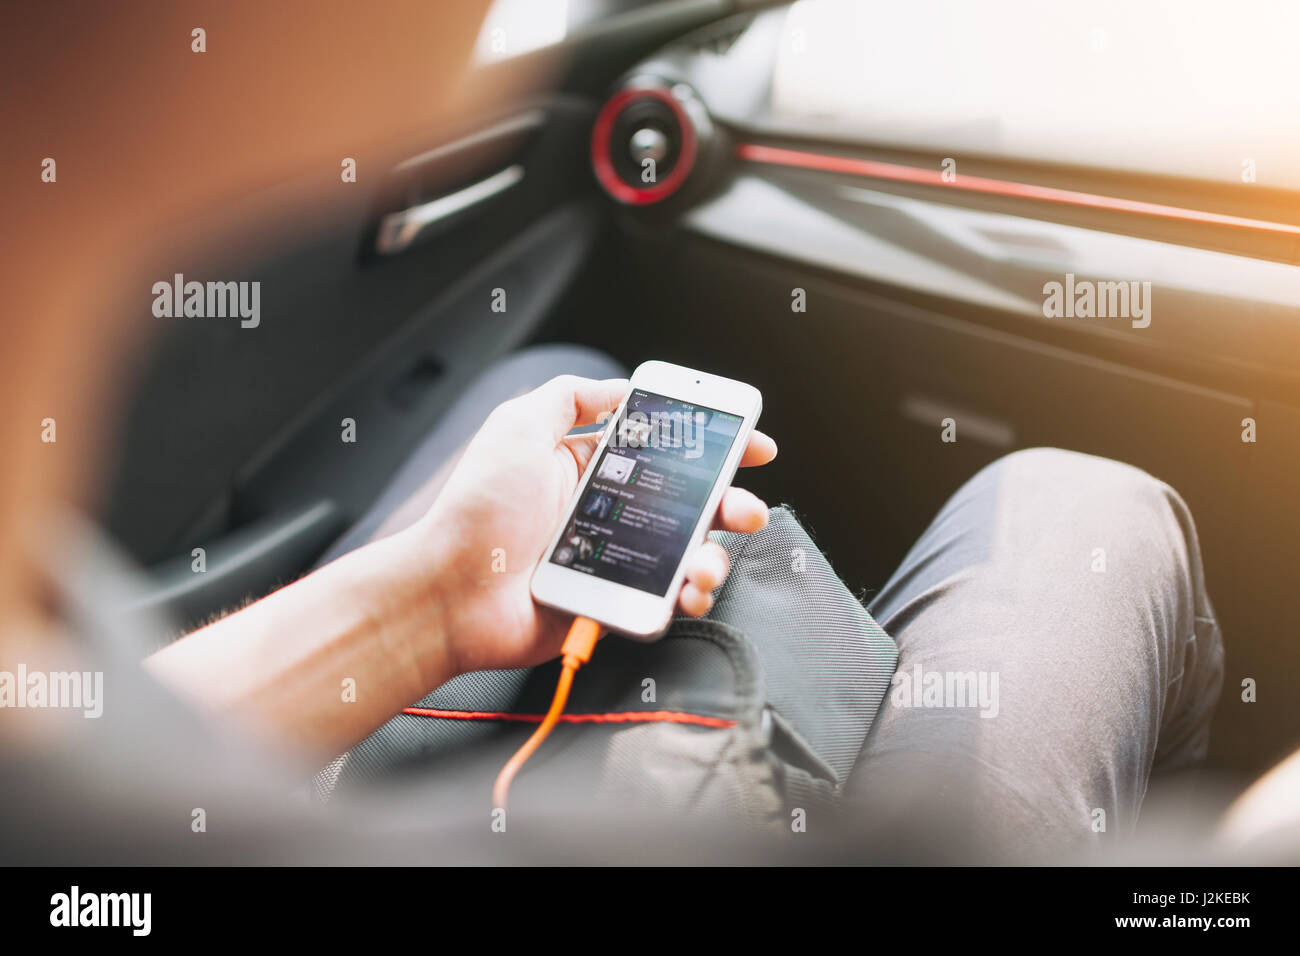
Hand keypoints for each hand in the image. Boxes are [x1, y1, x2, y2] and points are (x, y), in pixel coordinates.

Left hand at [412, 375, 776, 674]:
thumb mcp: (518, 426)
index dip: (712, 445)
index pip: (665, 449)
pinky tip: (690, 588)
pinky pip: (668, 598)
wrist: (452, 592)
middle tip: (745, 507)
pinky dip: (692, 594)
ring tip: (709, 557)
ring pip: (689, 553)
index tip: (751, 444)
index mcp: (590, 466)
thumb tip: (621, 386)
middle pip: (690, 503)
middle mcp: (609, 511)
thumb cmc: (478, 510)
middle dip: (731, 502)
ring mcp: (615, 560)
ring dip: (716, 554)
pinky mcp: (615, 602)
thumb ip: (568, 398)